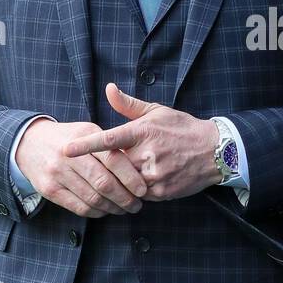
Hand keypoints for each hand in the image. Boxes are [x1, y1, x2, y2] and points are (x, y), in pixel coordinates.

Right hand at [15, 118, 147, 217]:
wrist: (29, 142)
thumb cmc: (69, 138)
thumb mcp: (88, 132)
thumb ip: (110, 145)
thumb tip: (139, 167)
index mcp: (85, 136)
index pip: (113, 159)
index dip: (131, 178)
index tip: (143, 189)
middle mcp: (69, 155)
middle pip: (104, 183)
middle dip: (125, 198)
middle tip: (137, 204)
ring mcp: (57, 173)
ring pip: (93, 199)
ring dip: (113, 208)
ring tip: (125, 209)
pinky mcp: (49, 190)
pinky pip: (79, 207)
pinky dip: (97, 212)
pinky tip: (106, 210)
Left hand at [62, 84, 222, 200]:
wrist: (215, 150)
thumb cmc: (182, 128)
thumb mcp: (157, 111)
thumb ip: (129, 104)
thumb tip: (108, 89)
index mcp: (142, 131)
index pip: (108, 139)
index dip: (85, 146)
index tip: (66, 150)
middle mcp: (146, 153)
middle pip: (114, 165)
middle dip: (111, 166)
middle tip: (116, 161)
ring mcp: (154, 174)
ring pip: (126, 182)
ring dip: (126, 178)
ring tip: (139, 169)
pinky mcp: (161, 191)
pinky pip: (140, 194)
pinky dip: (140, 188)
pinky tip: (151, 178)